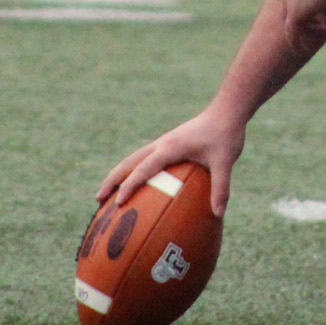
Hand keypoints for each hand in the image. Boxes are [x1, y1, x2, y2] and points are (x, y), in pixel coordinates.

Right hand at [95, 105, 245, 216]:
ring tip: (107, 194)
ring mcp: (163, 143)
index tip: (117, 202)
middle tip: (98, 200)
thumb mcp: (225, 162)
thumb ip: (221, 188)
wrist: (227, 110)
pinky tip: (137, 185)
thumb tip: (218, 214)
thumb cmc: (225, 134)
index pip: (143, 169)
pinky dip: (134, 172)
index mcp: (169, 148)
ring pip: (133, 159)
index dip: (129, 186)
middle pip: (128, 163)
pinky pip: (145, 159)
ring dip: (118, 175)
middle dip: (111, 181)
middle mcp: (161, 144)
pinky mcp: (168, 144)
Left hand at [275, 0, 325, 49]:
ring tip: (325, 34)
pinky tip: (304, 50)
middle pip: (291, 5)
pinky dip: (297, 42)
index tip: (323, 11)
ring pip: (292, 20)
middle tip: (322, 26)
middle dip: (306, 17)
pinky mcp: (294, 11)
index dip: (308, 2)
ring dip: (308, 29)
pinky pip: (292, 32)